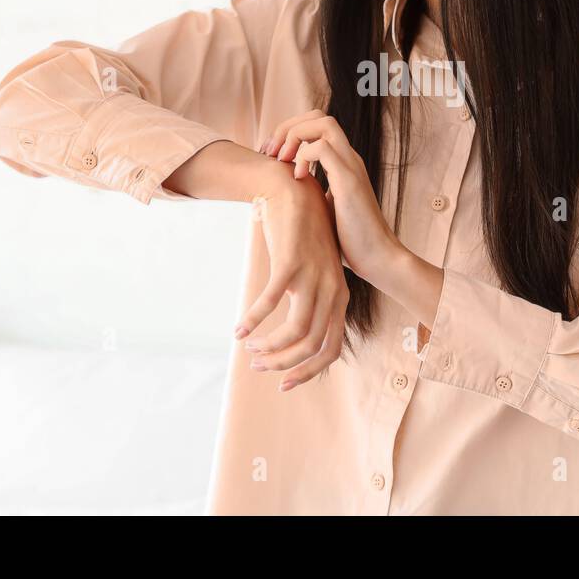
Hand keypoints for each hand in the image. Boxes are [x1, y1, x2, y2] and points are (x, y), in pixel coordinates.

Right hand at [233, 165, 350, 391]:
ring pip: (295, 331)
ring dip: (269, 346)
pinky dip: (253, 320)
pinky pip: (270, 302)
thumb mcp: (315, 273)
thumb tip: (296, 334)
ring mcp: (313, 277)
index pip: (331, 349)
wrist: (295, 194)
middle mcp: (332, 290)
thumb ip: (311, 301)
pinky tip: (239, 329)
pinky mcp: (291, 264)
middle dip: (284, 364)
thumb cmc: (302, 236)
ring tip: (250, 349)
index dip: (309, 372)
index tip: (286, 383)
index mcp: (340, 297)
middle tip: (259, 367)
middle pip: (313, 346)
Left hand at [263, 109, 402, 283]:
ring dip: (294, 135)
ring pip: (323, 123)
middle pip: (318, 116)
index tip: (271, 155)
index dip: (290, 133)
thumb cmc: (351, 242)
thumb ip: (312, 196)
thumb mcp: (325, 210)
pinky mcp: (349, 181)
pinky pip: (322, 148)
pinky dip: (303, 156)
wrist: (378, 259)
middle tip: (271, 152)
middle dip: (288, 127)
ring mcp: (351, 167)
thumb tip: (287, 197)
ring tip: (281, 159)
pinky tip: (298, 178)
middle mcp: (348, 159)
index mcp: (342, 164)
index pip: (316, 126)